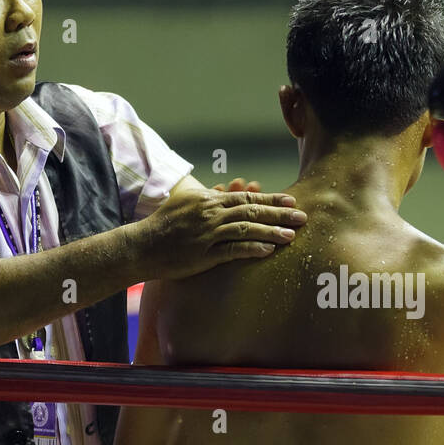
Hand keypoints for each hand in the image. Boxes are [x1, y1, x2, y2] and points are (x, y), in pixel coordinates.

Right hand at [135, 176, 306, 279]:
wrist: (141, 246)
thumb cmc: (162, 225)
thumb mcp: (184, 203)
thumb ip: (207, 198)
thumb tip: (222, 190)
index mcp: (207, 201)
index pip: (245, 198)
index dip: (270, 200)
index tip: (290, 201)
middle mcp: (210, 214)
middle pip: (251, 211)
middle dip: (279, 214)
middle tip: (302, 216)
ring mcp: (207, 234)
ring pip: (246, 230)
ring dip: (271, 232)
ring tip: (292, 236)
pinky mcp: (203, 255)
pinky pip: (232, 250)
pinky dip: (251, 249)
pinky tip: (268, 250)